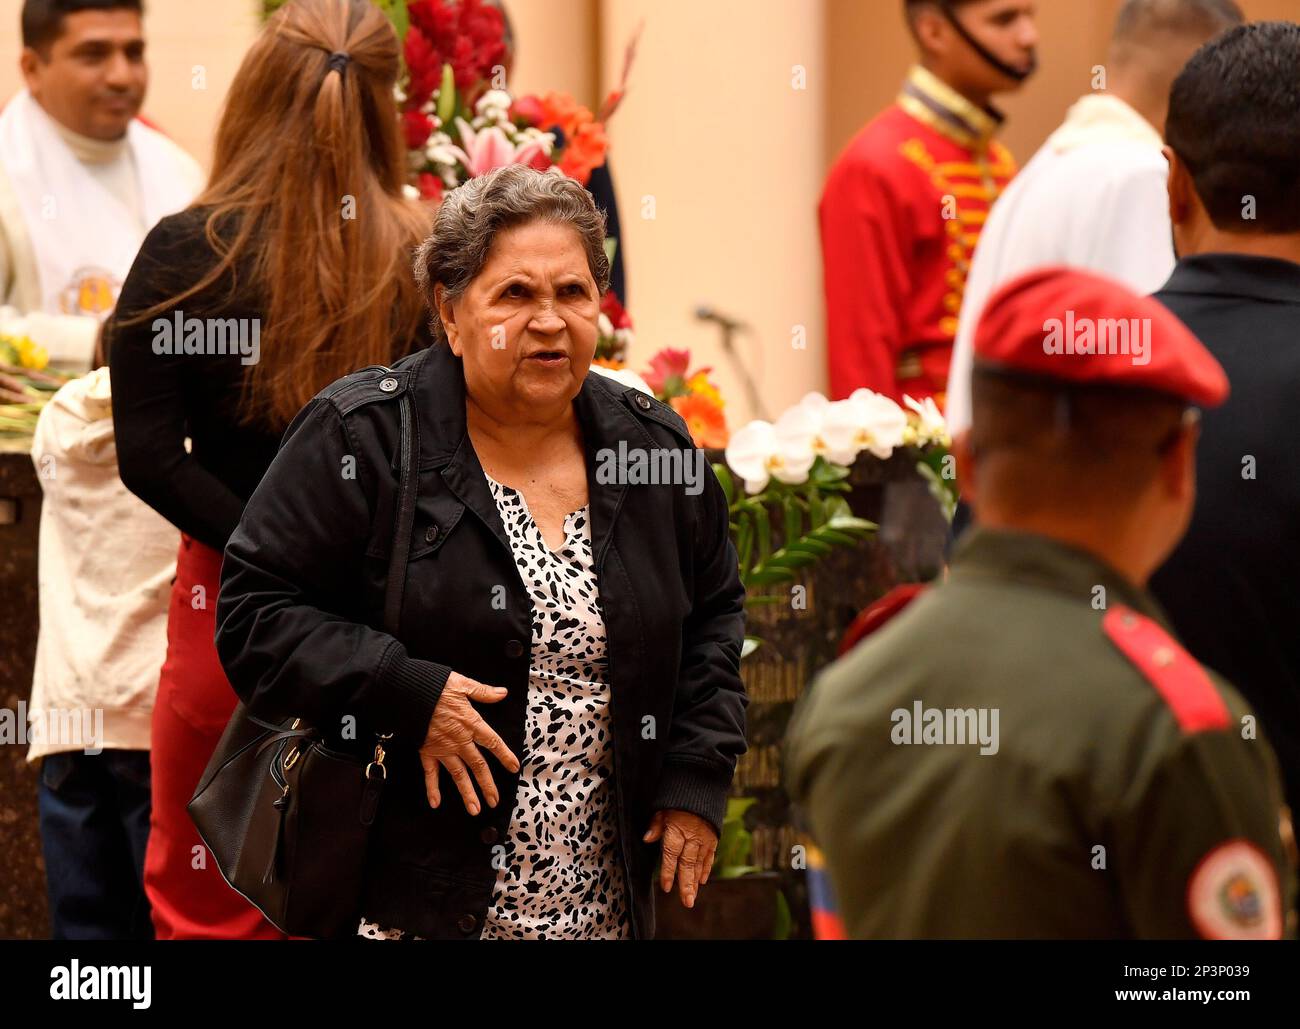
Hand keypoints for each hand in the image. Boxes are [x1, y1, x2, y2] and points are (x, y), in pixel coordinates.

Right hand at [419, 671, 519, 814]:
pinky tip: (436, 803)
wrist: (408, 692)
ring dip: (467, 793)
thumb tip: (502, 693)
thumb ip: (483, 692)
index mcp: (471, 723)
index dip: (505, 755)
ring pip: (458, 775)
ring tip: (475, 810)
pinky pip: (431, 773)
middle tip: (495, 801)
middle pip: (478, 766)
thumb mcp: (463, 684)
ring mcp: (443, 749)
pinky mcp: (427, 751)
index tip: (514, 768)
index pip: (493, 743)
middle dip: (488, 785)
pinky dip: (432, 788)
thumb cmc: (435, 686)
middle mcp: (459, 740)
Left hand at [644, 809, 717, 908]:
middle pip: (688, 863)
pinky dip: (706, 869)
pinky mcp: (713, 837)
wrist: (702, 786)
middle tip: (687, 902)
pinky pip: (709, 856)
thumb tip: (647, 839)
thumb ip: (656, 825)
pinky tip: (701, 881)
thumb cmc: (677, 799)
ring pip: (699, 863)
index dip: (668, 871)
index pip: (671, 853)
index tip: (666, 887)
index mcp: (677, 829)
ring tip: (692, 897)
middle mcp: (692, 836)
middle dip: (686, 884)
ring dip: (695, 881)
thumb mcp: (662, 808)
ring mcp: (704, 838)